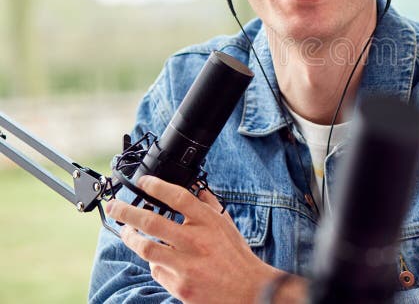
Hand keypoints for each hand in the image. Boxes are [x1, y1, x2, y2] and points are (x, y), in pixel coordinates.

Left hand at [105, 176, 306, 303]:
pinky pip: (156, 270)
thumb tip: (196, 189)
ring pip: (146, 248)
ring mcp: (186, 265)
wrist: (248, 289)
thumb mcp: (227, 225)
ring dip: (130, 237)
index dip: (156, 186)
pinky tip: (155, 257)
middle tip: (115, 206)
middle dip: (127, 212)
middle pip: (151, 221)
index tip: (143, 183)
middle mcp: (195, 241)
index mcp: (209, 222)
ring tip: (125, 230)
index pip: (178, 197)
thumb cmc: (236, 255)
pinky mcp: (180, 285)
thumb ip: (210, 206)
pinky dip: (153, 262)